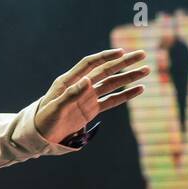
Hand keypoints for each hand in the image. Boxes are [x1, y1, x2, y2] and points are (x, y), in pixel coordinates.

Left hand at [33, 48, 149, 144]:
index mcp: (69, 81)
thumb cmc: (43, 120)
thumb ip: (71, 94)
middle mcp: (80, 85)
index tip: (121, 53)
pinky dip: (125, 95)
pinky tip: (139, 89)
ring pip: (112, 84)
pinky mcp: (92, 109)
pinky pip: (112, 100)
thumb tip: (87, 80)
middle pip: (105, 70)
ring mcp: (87, 97)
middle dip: (124, 62)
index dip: (105, 57)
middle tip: (142, 55)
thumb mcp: (55, 108)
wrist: (41, 135)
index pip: (90, 64)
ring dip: (128, 77)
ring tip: (146, 70)